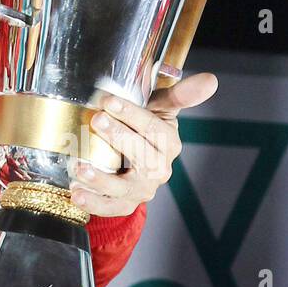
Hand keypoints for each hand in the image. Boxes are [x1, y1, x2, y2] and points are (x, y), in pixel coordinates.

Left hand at [71, 71, 218, 218]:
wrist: (135, 163)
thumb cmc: (146, 129)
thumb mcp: (160, 109)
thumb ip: (179, 94)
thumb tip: (211, 79)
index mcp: (168, 143)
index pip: (154, 128)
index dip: (132, 114)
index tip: (109, 100)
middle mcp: (159, 168)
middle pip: (141, 156)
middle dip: (118, 137)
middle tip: (96, 120)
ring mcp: (142, 189)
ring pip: (125, 187)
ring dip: (101, 179)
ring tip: (79, 168)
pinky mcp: (125, 204)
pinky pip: (110, 207)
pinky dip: (94, 203)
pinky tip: (76, 193)